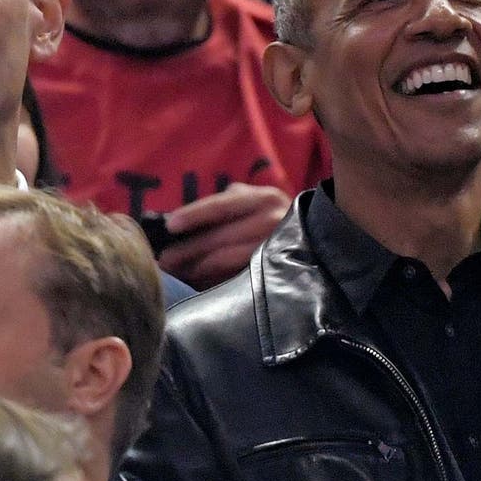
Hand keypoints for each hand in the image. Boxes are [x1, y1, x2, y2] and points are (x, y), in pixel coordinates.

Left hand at [159, 183, 291, 289]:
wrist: (316, 241)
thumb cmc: (268, 221)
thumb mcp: (252, 203)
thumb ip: (224, 205)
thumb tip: (178, 222)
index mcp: (264, 198)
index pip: (222, 205)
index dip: (194, 215)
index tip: (170, 226)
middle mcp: (275, 220)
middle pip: (221, 237)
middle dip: (188, 249)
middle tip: (164, 260)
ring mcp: (278, 248)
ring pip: (228, 260)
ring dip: (197, 268)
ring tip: (177, 273)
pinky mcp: (277, 273)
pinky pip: (237, 277)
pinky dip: (214, 280)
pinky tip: (198, 283)